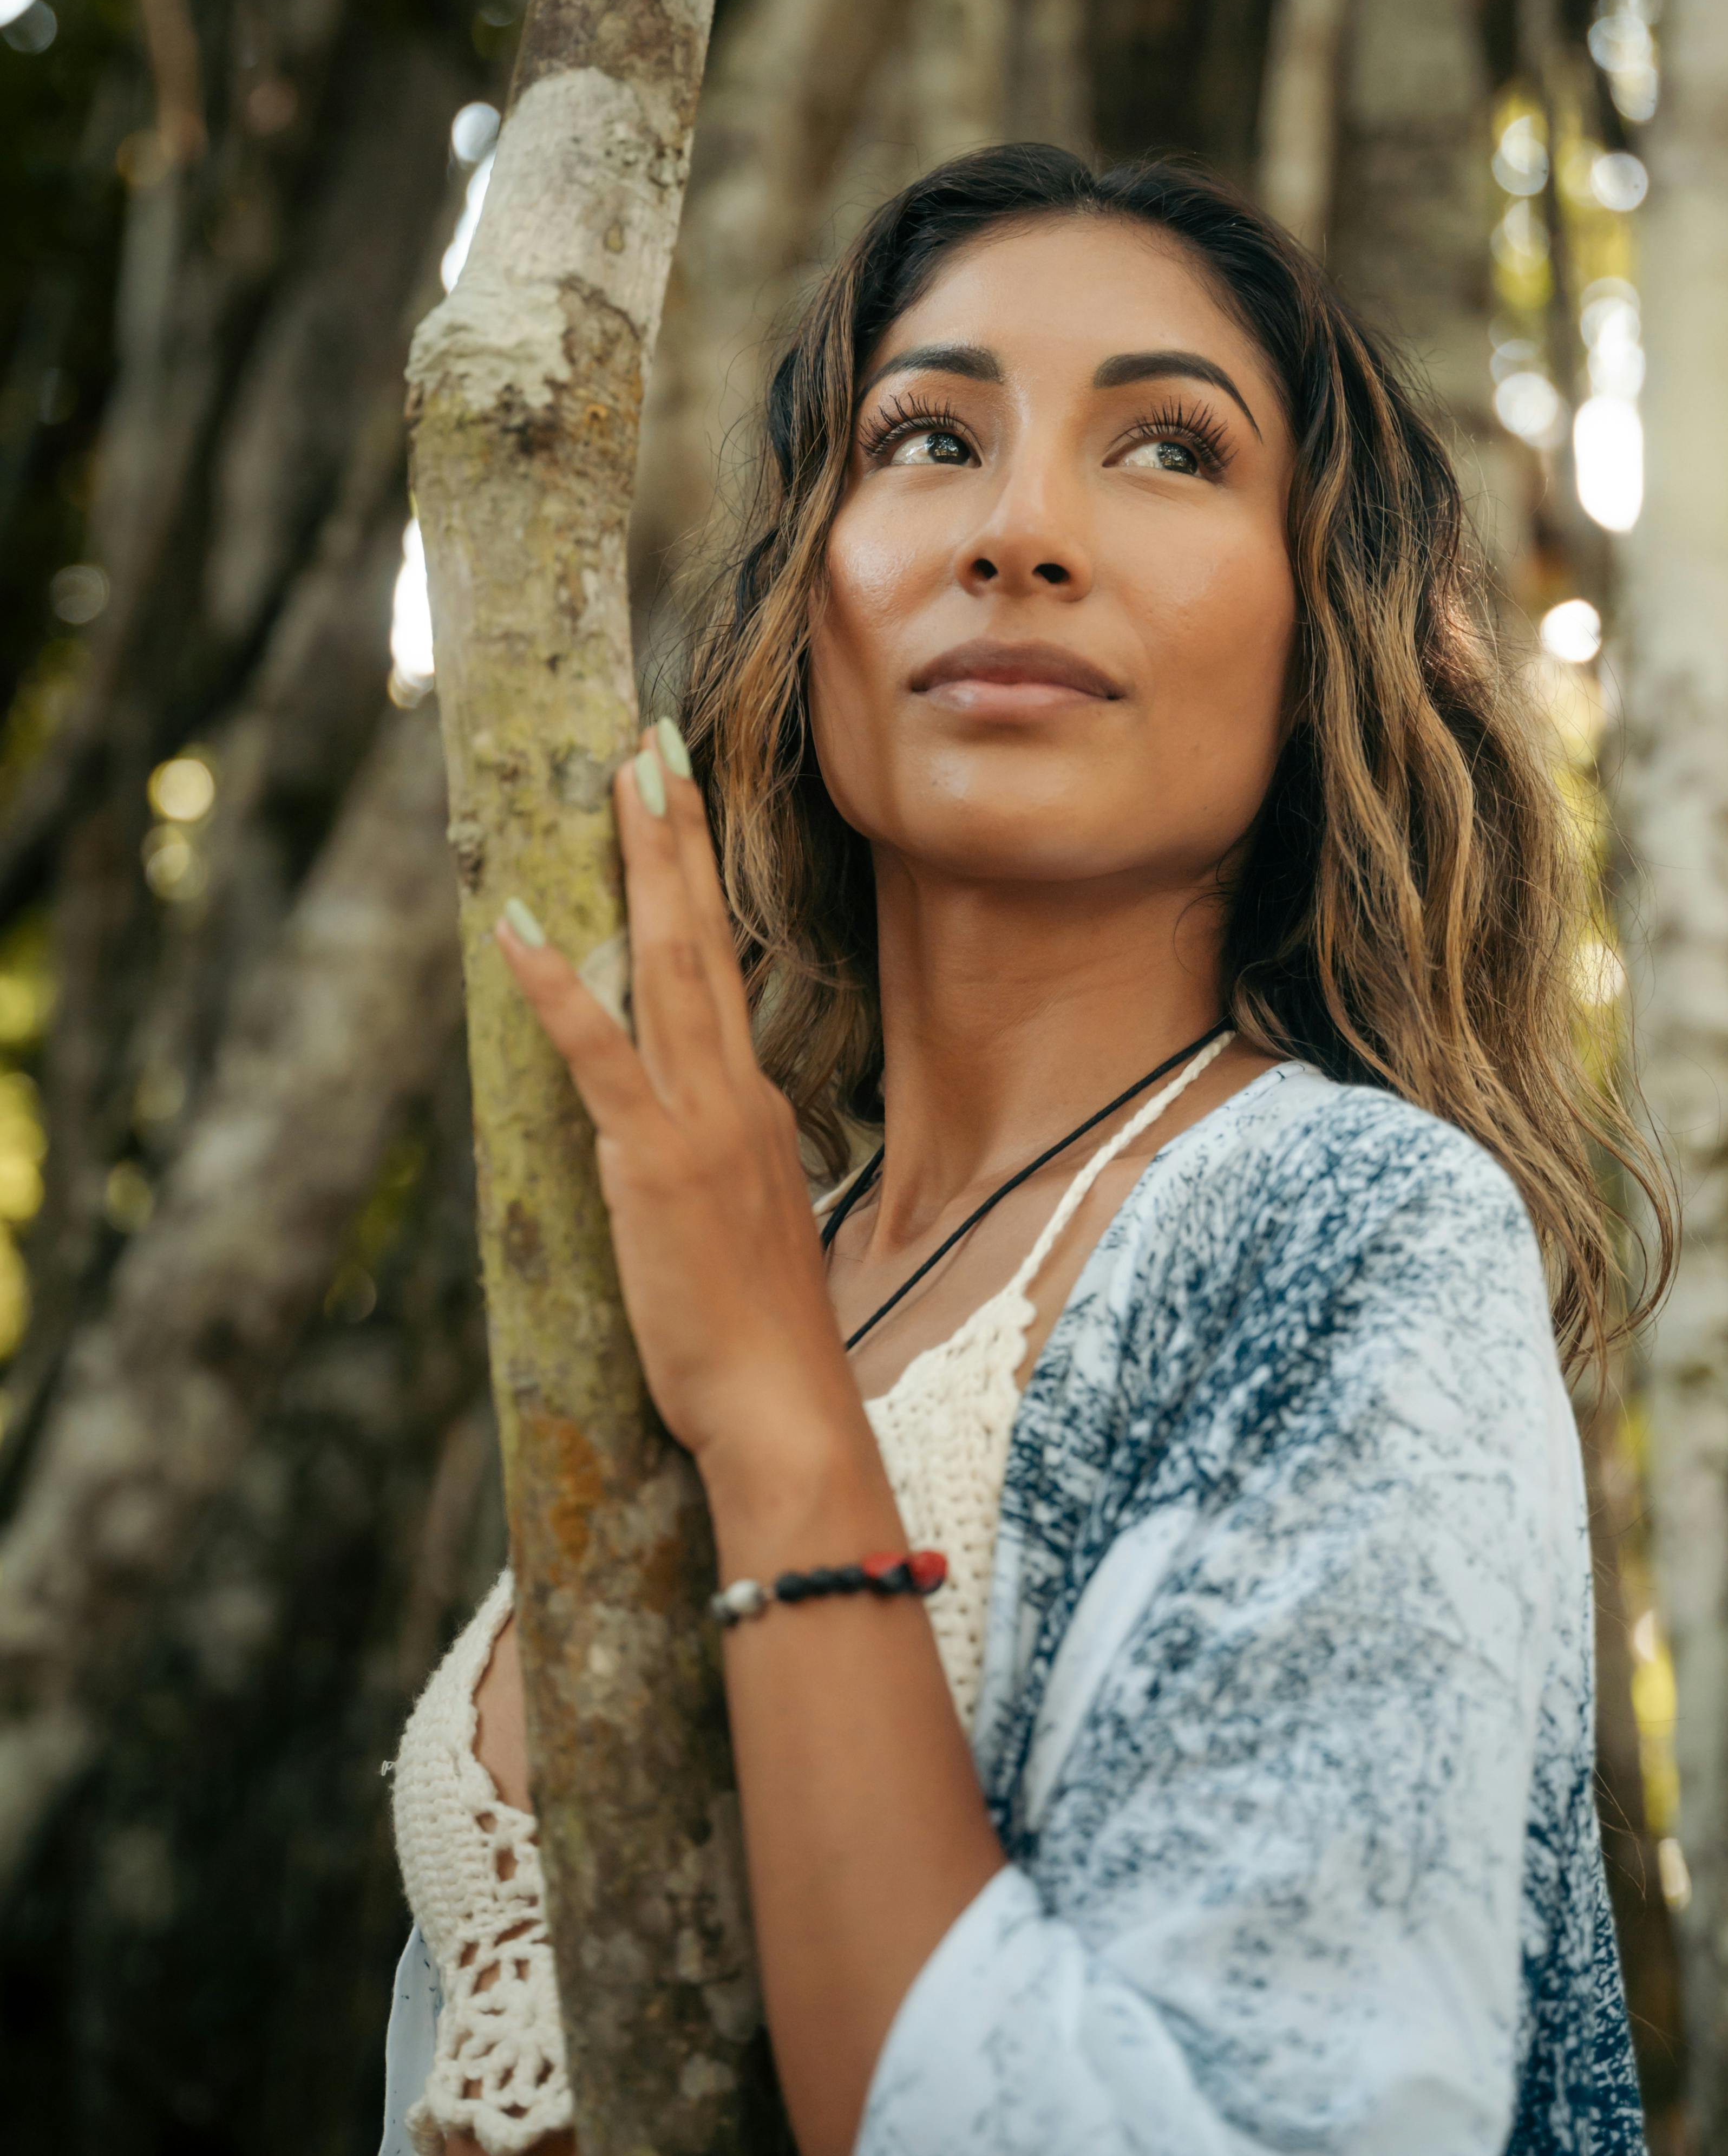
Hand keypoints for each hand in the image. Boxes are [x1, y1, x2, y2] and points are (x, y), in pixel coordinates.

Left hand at [494, 723, 869, 1508]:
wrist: (782, 1409)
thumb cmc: (762, 1348)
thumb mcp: (746, 1239)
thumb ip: (723, 1180)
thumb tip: (700, 1163)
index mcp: (754, 1113)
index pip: (723, 976)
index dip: (703, 887)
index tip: (684, 807)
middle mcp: (734, 1098)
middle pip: (704, 941)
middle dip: (677, 838)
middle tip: (652, 747)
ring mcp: (696, 1123)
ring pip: (669, 967)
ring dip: (643, 868)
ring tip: (621, 781)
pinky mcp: (652, 1162)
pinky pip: (596, 1056)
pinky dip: (557, 988)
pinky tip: (518, 927)